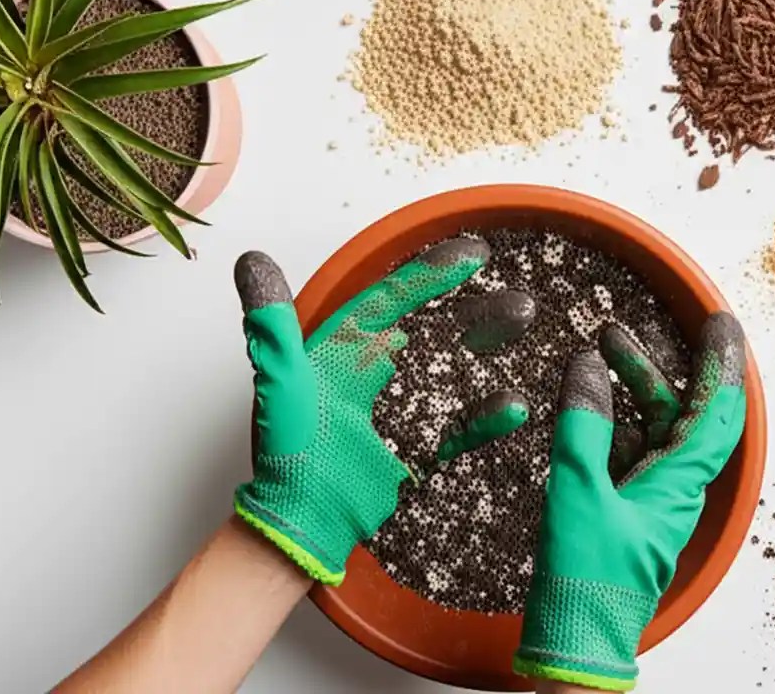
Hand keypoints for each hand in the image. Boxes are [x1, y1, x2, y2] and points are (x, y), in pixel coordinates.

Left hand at [232, 239, 489, 584]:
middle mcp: (374, 375)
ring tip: (522, 320)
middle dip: (472, 308)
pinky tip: (515, 405)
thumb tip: (252, 261)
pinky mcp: (416, 449)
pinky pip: (459, 426)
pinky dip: (487, 417)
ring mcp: (399, 412)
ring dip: (486, 345)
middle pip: (432, 330)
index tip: (470, 256)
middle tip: (512, 293)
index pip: (391, 301)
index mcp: (342, 353)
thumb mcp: (280, 380)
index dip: (427, 276)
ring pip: (453, 369)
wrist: (304, 518)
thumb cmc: (287, 452)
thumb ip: (272, 325)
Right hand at [514, 313, 747, 691]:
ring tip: (592, 357)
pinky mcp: (622, 515)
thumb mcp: (578, 493)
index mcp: (680, 487)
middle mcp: (673, 492)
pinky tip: (581, 409)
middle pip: (679, 416)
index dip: (721, 363)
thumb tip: (585, 369)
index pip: (717, 413)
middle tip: (615, 334)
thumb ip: (583, 428)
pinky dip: (607, 426)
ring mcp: (648, 503)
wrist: (574, 646)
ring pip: (650, 434)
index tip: (717, 322)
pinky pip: (625, 456)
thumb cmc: (586, 583)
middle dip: (651, 369)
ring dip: (626, 394)